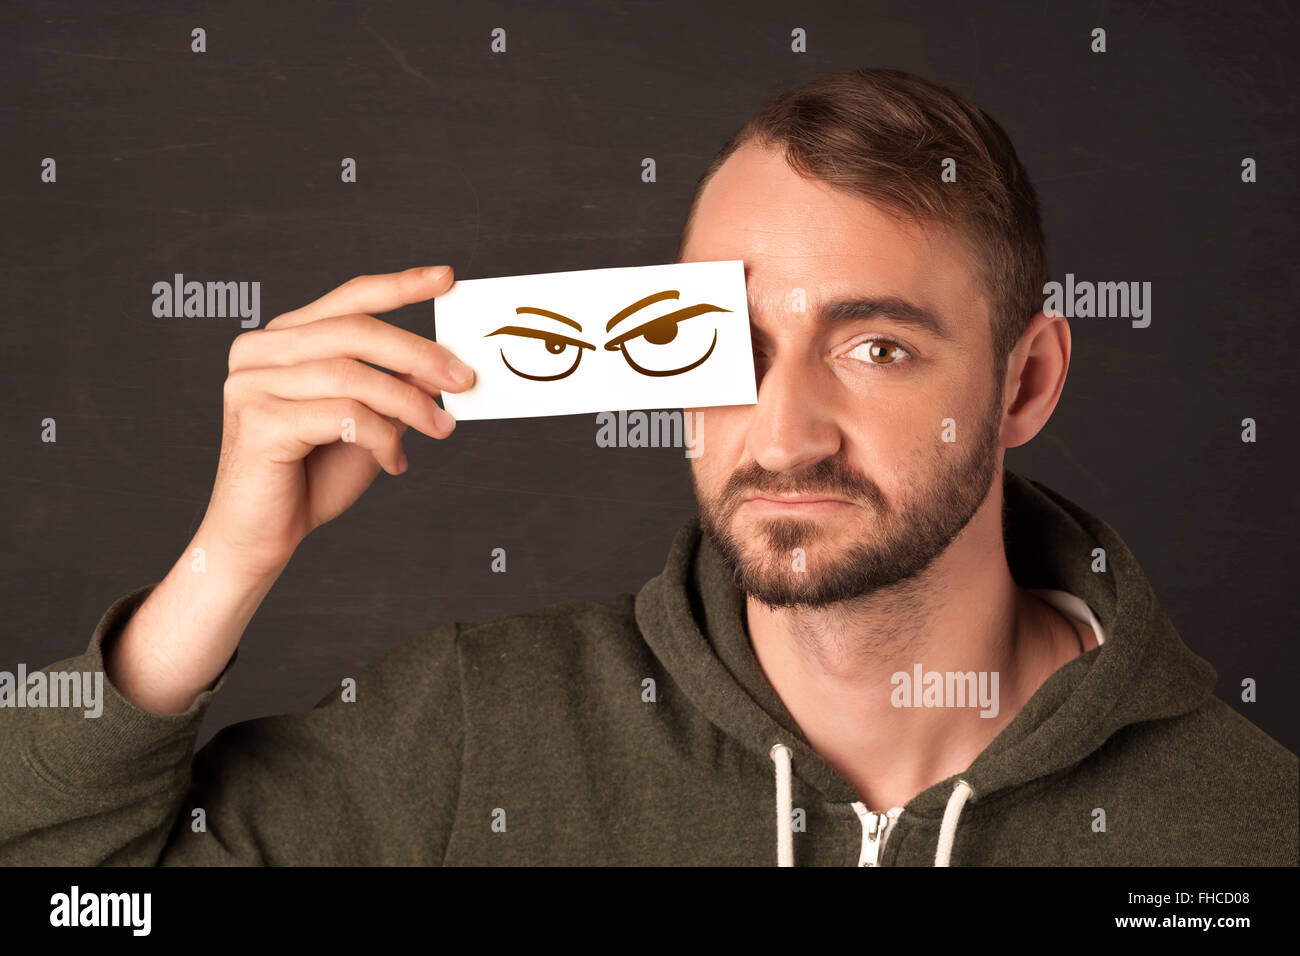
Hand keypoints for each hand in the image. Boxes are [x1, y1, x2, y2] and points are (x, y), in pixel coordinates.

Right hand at [202, 265, 472, 579]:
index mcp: (282, 341)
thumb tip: (440, 367)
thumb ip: (393, 391)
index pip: (347, 300)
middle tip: (464, 378)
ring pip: (352, 375)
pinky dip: (382, 438)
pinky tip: (396, 464)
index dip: (399, 286)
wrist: (260, 539)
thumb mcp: (366, 424)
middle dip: (418, 352)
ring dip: (409, 404)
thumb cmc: (311, 479)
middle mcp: (258, 352)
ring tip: (440, 430)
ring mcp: (251, 384)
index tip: (446, 278)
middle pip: (354, 331)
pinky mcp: (258, 421)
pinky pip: (342, 416)